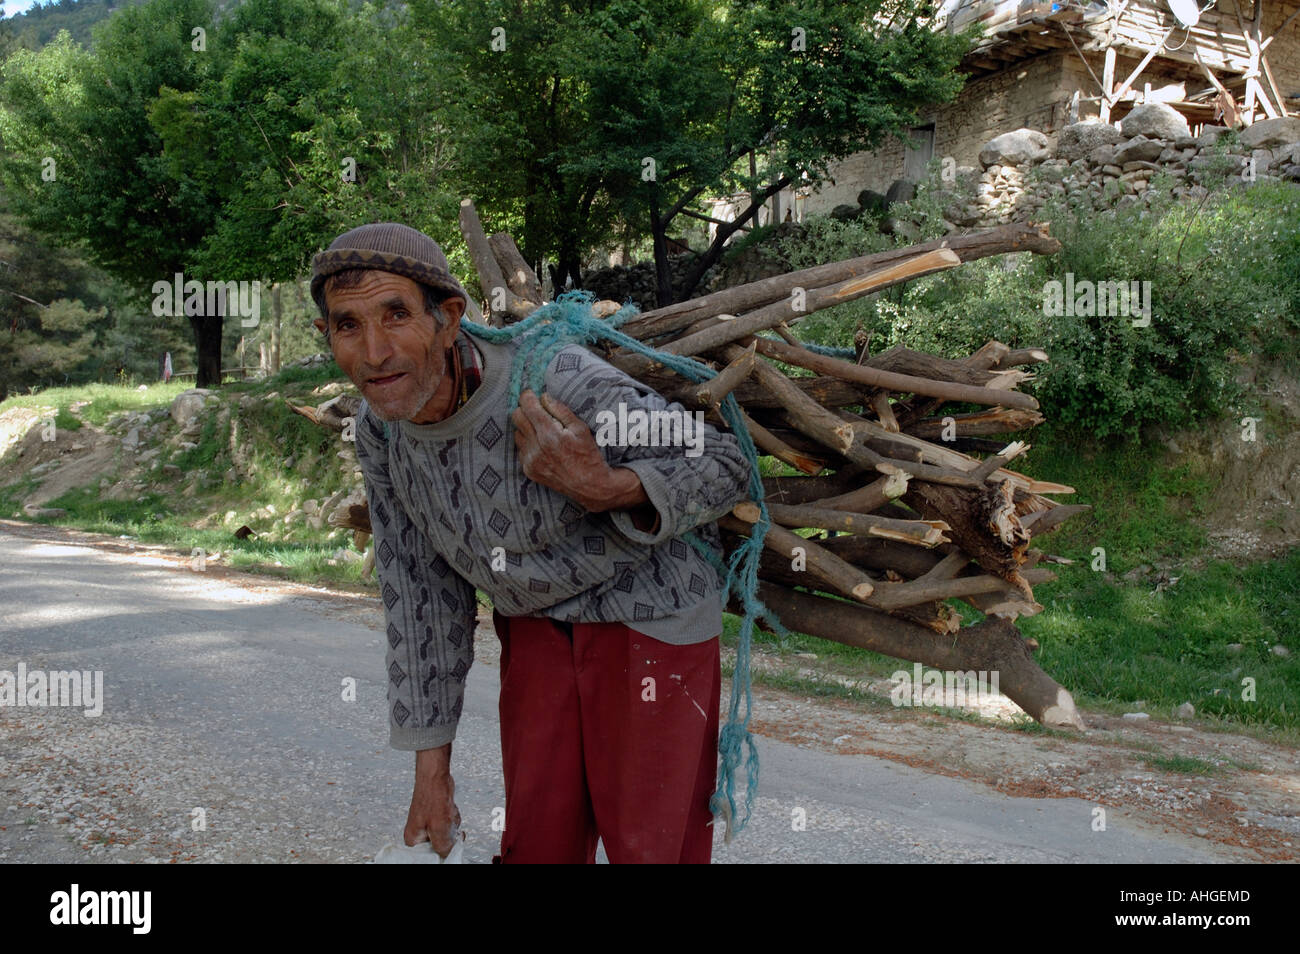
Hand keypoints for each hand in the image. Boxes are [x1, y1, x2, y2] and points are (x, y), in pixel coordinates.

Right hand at [405, 744, 460, 857]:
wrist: (436, 777)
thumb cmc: (432, 798)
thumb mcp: (440, 830)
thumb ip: (443, 848)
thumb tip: (448, 855)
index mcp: (413, 840)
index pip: (428, 857)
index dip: (440, 853)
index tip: (447, 845)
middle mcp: (419, 834)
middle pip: (439, 846)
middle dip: (448, 835)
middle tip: (446, 823)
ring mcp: (428, 824)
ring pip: (447, 834)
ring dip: (451, 824)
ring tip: (446, 812)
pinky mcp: (436, 817)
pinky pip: (449, 824)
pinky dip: (452, 817)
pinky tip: (449, 808)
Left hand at [511, 390, 647, 512]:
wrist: (589, 485)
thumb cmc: (588, 454)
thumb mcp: (580, 428)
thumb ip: (560, 410)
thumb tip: (544, 397)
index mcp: (550, 435)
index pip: (528, 407)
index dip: (527, 396)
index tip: (530, 393)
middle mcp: (537, 448)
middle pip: (517, 417)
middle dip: (524, 409)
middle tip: (535, 409)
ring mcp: (531, 460)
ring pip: (517, 433)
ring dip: (526, 428)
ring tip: (541, 430)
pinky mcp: (528, 470)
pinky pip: (521, 449)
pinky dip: (528, 443)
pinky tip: (542, 446)